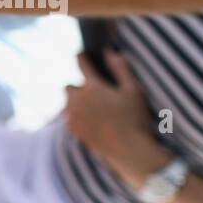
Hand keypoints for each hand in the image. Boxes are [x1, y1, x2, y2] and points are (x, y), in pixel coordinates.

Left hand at [64, 51, 169, 188]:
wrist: (128, 150)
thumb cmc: (135, 119)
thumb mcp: (134, 91)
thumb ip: (121, 69)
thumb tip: (110, 52)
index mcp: (93, 87)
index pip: (81, 65)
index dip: (81, 57)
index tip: (81, 55)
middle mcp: (78, 100)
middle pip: (69, 87)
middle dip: (79, 88)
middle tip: (96, 93)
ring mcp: (73, 116)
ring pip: (68, 104)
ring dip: (77, 103)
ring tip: (96, 109)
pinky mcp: (73, 130)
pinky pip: (70, 119)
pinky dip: (77, 117)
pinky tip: (93, 122)